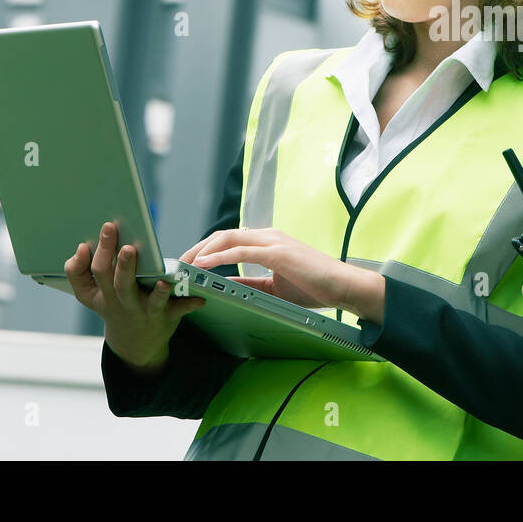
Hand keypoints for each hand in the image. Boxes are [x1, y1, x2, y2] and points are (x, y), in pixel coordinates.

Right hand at [65, 221, 206, 374]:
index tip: (106, 230)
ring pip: (149, 302)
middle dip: (124, 266)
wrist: (133, 344)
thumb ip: (76, 272)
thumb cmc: (113, 306)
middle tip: (128, 248)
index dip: (97, 254)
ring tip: (162, 281)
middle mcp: (123, 303)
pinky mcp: (166, 318)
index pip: (96, 273)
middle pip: (121, 285)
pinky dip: (189, 305)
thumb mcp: (88, 295)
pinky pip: (179, 311)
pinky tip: (200, 299)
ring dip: (156, 292)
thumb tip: (80, 248)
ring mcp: (145, 312)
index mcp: (103, 294)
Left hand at [180, 227, 383, 322]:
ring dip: (203, 250)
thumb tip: (225, 286)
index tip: (189, 262)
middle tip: (180, 263)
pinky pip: (241, 251)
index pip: (230, 239)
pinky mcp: (277, 252)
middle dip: (198, 247)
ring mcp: (273, 241)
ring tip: (186, 264)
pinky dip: (219, 257)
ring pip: (228, 238)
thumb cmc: (313, 286)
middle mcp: (268, 236)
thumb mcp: (273, 286)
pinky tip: (204, 265)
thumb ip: (250, 282)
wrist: (342, 286)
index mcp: (268, 241)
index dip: (207, 248)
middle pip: (224, 235)